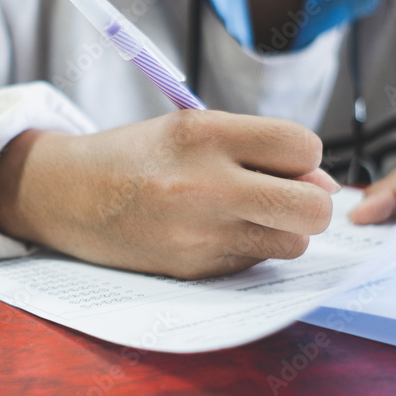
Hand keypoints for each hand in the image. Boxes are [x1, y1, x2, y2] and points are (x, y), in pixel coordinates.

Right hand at [0, 110, 338, 278]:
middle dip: (311, 201)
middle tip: (285, 193)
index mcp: (202, 134)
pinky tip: (212, 229)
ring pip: (293, 242)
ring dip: (281, 227)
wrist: (69, 196)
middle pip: (313, 208)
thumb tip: (326, 185)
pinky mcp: (195, 268)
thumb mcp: (190, 126)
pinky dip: (248, 246)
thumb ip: (258, 147)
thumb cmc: (136, 155)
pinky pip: (256, 262)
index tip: (283, 158)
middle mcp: (204, 186)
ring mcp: (200, 234)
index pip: (303, 147)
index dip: (303, 155)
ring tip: (244, 210)